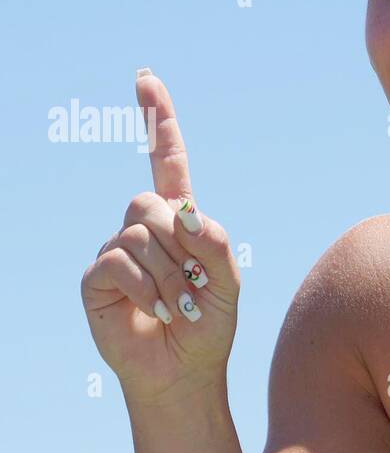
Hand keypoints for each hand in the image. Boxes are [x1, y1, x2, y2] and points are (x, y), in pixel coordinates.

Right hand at [80, 70, 241, 405]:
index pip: (166, 161)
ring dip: (170, 274)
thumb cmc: (208, 327)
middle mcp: (143, 229)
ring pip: (139, 235)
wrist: (183, 372)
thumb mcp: (228, 283)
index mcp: (180, 222)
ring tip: (180, 306)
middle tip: (194, 284)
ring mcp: (116, 251)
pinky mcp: (97, 279)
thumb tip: (184, 213)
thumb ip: (217, 243)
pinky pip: (119, 263)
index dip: (157, 121)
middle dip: (180, 244)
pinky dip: (148, 288)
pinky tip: (159, 311)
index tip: (146, 79)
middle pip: (151, 203)